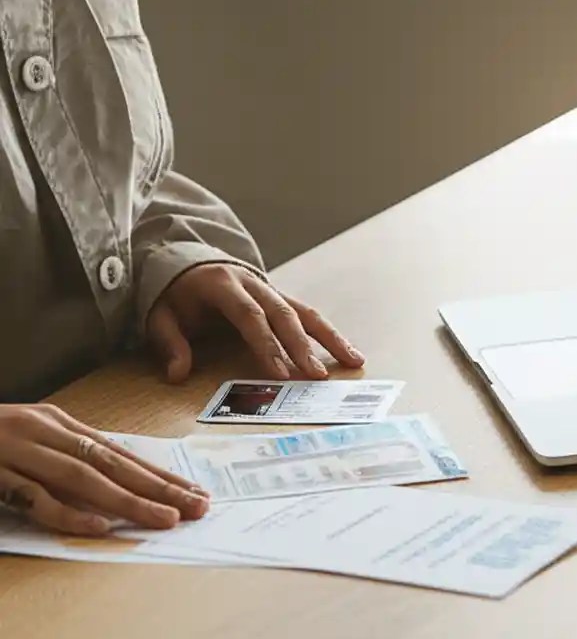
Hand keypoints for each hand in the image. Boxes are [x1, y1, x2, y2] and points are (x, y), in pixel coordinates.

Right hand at [0, 405, 208, 534]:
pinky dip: (66, 512)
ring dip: (128, 501)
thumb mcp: (30, 440)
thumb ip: (67, 456)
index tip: (196, 491)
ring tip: (164, 519)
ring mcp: (15, 451)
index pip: (120, 452)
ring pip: (83, 478)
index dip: (160, 473)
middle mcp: (42, 432)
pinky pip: (32, 496)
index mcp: (57, 424)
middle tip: (198, 507)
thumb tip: (121, 479)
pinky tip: (98, 525)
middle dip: (159, 487)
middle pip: (112, 464)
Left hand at [147, 263, 364, 382]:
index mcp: (223, 285)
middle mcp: (254, 284)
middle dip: (303, 347)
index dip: (266, 344)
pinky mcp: (283, 298)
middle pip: (284, 315)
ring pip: (306, 313)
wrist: (189, 263)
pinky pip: (309, 315)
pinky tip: (349, 353)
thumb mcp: (160, 315)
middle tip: (317, 376)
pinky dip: (330, 335)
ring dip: (331, 339)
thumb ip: (169, 343)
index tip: (279, 373)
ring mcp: (272, 290)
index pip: (249, 316)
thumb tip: (177, 375)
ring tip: (354, 361)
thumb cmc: (176, 295)